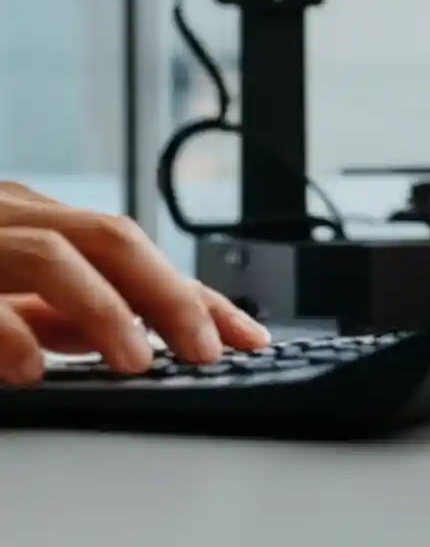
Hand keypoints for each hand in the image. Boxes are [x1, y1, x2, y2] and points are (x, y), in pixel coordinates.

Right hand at [0, 181, 269, 385]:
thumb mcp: (6, 302)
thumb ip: (60, 316)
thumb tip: (129, 336)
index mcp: (34, 221)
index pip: (136, 254)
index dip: (197, 297)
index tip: (250, 338)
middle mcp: (10, 217)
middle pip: (112, 240)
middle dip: (171, 297)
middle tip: (205, 352)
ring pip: (53, 253)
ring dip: (105, 310)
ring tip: (135, 362)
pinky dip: (11, 332)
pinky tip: (31, 368)